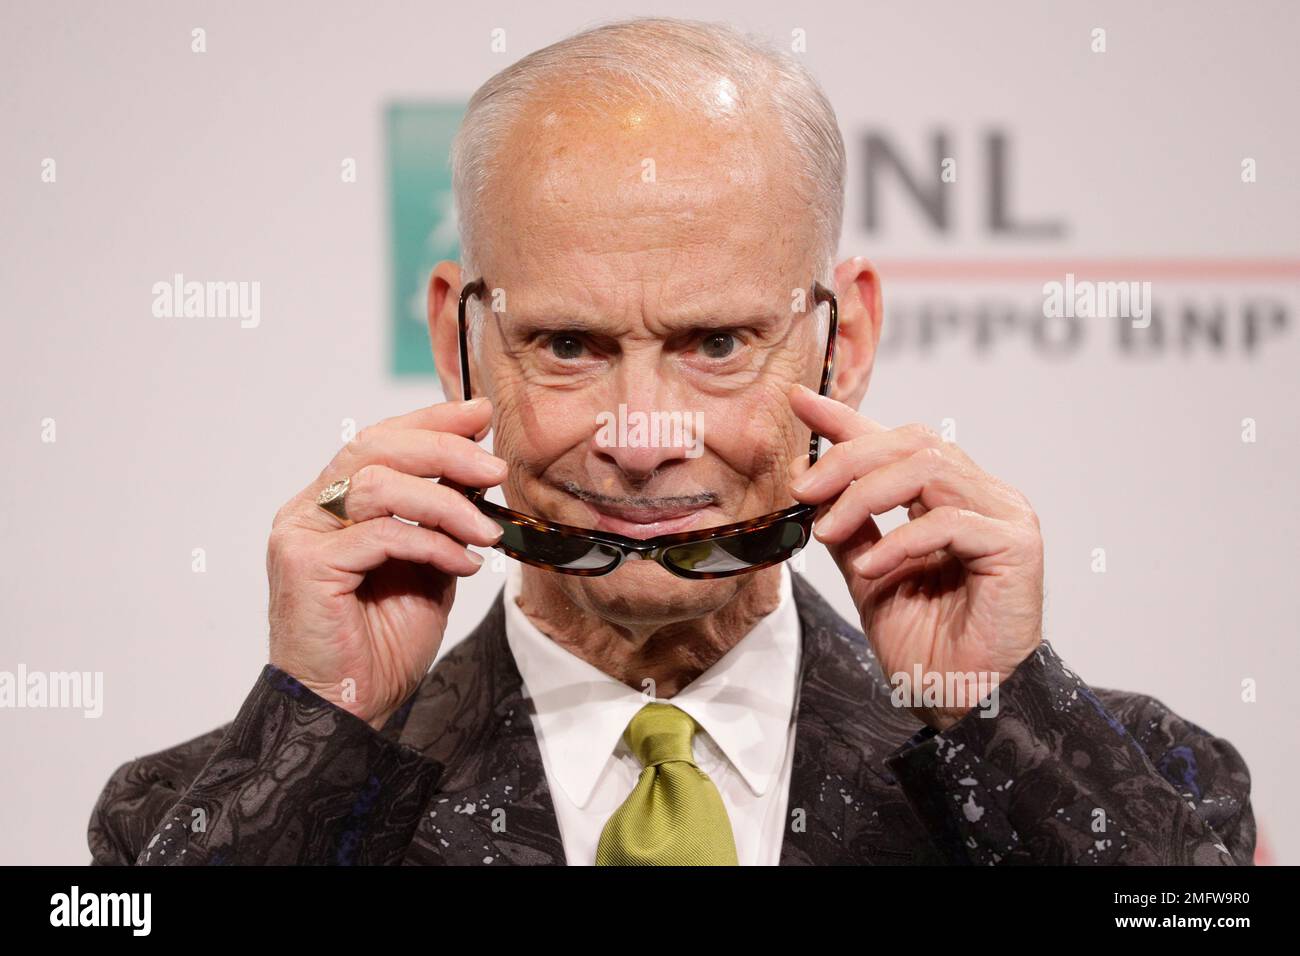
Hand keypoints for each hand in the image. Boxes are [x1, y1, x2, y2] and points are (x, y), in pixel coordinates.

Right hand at [266, 398, 506, 729]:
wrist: (351, 706)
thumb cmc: (383, 644)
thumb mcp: (428, 568)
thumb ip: (441, 520)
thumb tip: (479, 473)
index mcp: (334, 505)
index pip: (381, 441)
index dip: (432, 421)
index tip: (480, 414)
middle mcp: (310, 510)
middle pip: (376, 448)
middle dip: (444, 449)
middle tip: (493, 466)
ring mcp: (301, 534)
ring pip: (379, 486)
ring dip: (446, 503)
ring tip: (487, 533)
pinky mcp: (306, 564)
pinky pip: (381, 534)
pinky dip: (431, 544)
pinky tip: (462, 564)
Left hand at [787, 384, 1043, 730]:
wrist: (964, 705)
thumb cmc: (929, 650)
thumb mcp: (871, 577)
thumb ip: (852, 531)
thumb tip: (812, 492)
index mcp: (951, 500)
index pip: (898, 442)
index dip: (849, 419)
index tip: (800, 401)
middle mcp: (983, 498)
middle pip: (912, 442)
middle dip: (846, 458)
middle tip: (802, 490)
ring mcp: (1004, 516)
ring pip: (928, 467)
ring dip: (864, 494)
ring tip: (828, 532)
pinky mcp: (1015, 545)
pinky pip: (947, 519)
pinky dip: (899, 540)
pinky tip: (872, 569)